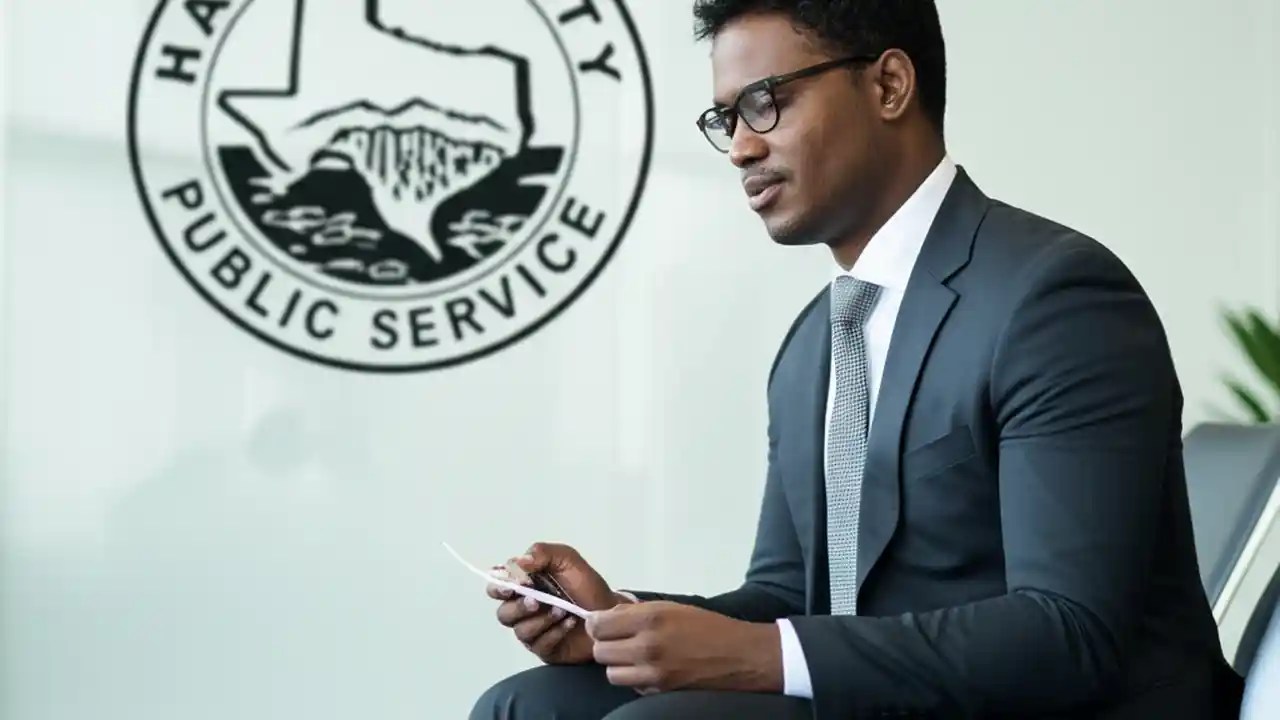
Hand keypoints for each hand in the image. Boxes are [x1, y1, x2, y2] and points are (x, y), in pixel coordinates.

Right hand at [487, 542, 626, 664]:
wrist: (611, 612)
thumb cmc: (587, 586)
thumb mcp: (568, 560)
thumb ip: (542, 553)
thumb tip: (518, 562)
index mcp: (525, 585)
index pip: (497, 585)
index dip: (499, 586)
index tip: (515, 585)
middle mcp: (523, 609)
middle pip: (503, 613)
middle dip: (518, 607)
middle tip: (536, 601)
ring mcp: (533, 631)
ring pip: (520, 630)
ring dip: (541, 620)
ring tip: (563, 612)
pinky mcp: (545, 649)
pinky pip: (539, 645)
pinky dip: (554, 633)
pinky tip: (570, 624)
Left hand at [585, 601, 781, 694]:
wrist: (740, 656)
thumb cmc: (707, 626)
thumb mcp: (672, 607)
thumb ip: (636, 612)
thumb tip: (606, 616)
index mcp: (650, 617)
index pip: (598, 625)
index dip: (597, 624)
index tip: (602, 624)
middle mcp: (647, 646)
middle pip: (600, 651)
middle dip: (607, 644)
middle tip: (620, 640)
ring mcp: (652, 673)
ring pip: (611, 673)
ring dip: (618, 665)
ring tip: (633, 657)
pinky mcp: (659, 692)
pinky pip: (631, 686)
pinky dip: (635, 679)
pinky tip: (649, 669)